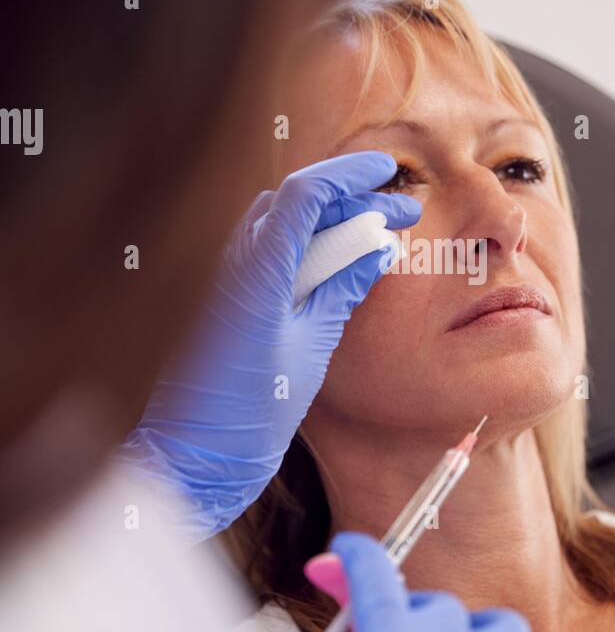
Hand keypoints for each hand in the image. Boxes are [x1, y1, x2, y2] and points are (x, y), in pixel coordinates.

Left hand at [119, 153, 418, 539]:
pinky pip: (269, 254)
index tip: (389, 172)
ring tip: (378, 233)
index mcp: (256, 270)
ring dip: (329, 220)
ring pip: (280, 224)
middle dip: (350, 198)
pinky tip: (340, 263)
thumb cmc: (250, 413)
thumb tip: (377, 248)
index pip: (304, 193)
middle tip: (402, 214)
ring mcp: (224, 280)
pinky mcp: (224, 300)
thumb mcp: (310, 348)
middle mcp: (233, 263)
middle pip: (293, 202)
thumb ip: (341, 290)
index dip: (349, 174)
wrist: (194, 459)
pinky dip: (307, 247)